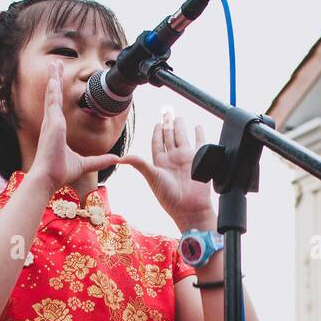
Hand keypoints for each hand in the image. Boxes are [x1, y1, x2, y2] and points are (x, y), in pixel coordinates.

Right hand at [31, 60, 121, 193]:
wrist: (49, 178)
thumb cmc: (61, 172)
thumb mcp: (85, 164)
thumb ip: (99, 161)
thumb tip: (115, 158)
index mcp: (56, 129)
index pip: (57, 106)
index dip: (58, 92)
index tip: (58, 80)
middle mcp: (51, 123)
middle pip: (53, 96)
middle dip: (55, 79)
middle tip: (55, 64)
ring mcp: (50, 122)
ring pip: (52, 94)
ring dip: (53, 78)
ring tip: (54, 63)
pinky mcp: (52, 123)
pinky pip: (52, 101)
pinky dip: (53, 88)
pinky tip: (54, 77)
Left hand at [116, 115, 215, 229]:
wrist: (189, 208)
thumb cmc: (169, 197)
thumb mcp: (152, 177)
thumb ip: (139, 164)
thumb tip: (120, 158)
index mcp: (160, 162)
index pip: (158, 142)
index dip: (157, 132)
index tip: (157, 123)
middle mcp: (173, 159)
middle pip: (170, 137)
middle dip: (168, 124)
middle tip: (167, 112)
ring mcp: (186, 159)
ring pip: (183, 137)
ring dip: (181, 127)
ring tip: (179, 117)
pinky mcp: (199, 161)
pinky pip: (200, 144)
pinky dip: (199, 134)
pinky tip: (198, 127)